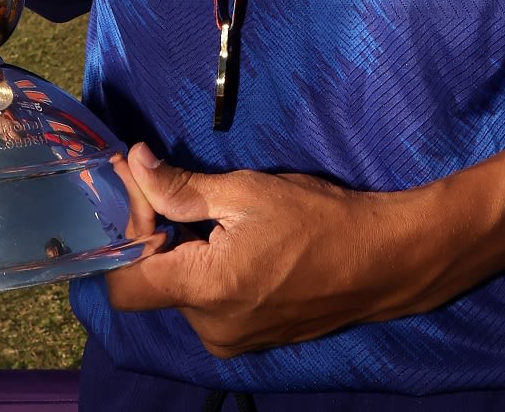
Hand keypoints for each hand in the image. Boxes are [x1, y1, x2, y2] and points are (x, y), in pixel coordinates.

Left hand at [104, 140, 504, 357]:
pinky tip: (237, 242)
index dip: (123, 235)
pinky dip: (209, 273)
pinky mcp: (251, 340)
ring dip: (185, 255)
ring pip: (182, 295)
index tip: (140, 192)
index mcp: (205, 290)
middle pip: (154, 284)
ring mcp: (233, 341)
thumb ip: (182, 187)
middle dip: (157, 237)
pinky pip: (210, 307)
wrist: (381, 260)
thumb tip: (135, 164)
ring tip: (216, 216)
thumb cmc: (317, 218)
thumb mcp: (247, 191)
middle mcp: (211, 329)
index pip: (124, 283)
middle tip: (173, 189)